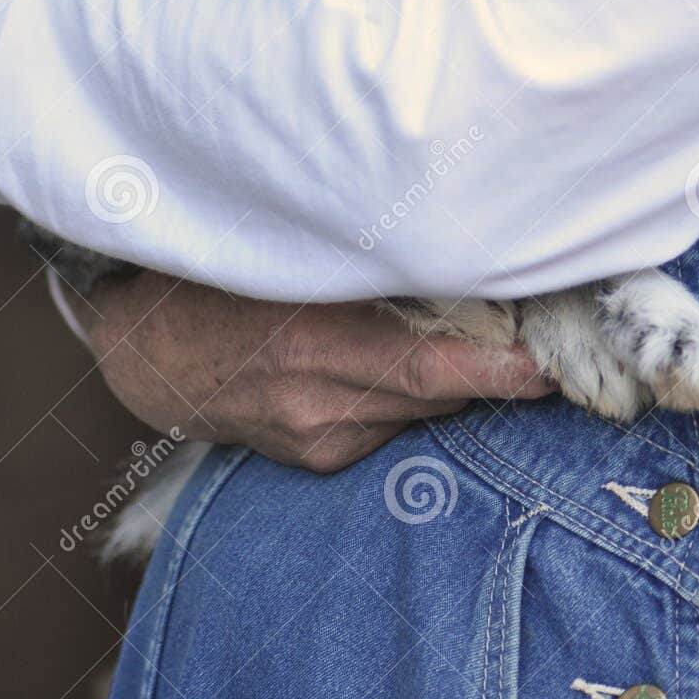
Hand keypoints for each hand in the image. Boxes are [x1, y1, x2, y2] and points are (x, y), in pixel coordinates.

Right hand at [63, 272, 553, 472]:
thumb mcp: (279, 253)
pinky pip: (392, 424)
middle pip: (437, 388)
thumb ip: (354, 257)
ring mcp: (319, 434)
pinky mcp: (319, 456)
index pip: (427, 364)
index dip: (498, 368)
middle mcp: (319, 397)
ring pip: (421, 406)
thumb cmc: (216, 282)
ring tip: (491, 343)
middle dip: (496, 367)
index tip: (552, 362)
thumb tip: (445, 243)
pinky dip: (411, 395)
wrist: (146, 354)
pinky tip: (401, 364)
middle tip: (552, 343)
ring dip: (456, 378)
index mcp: (311, 339)